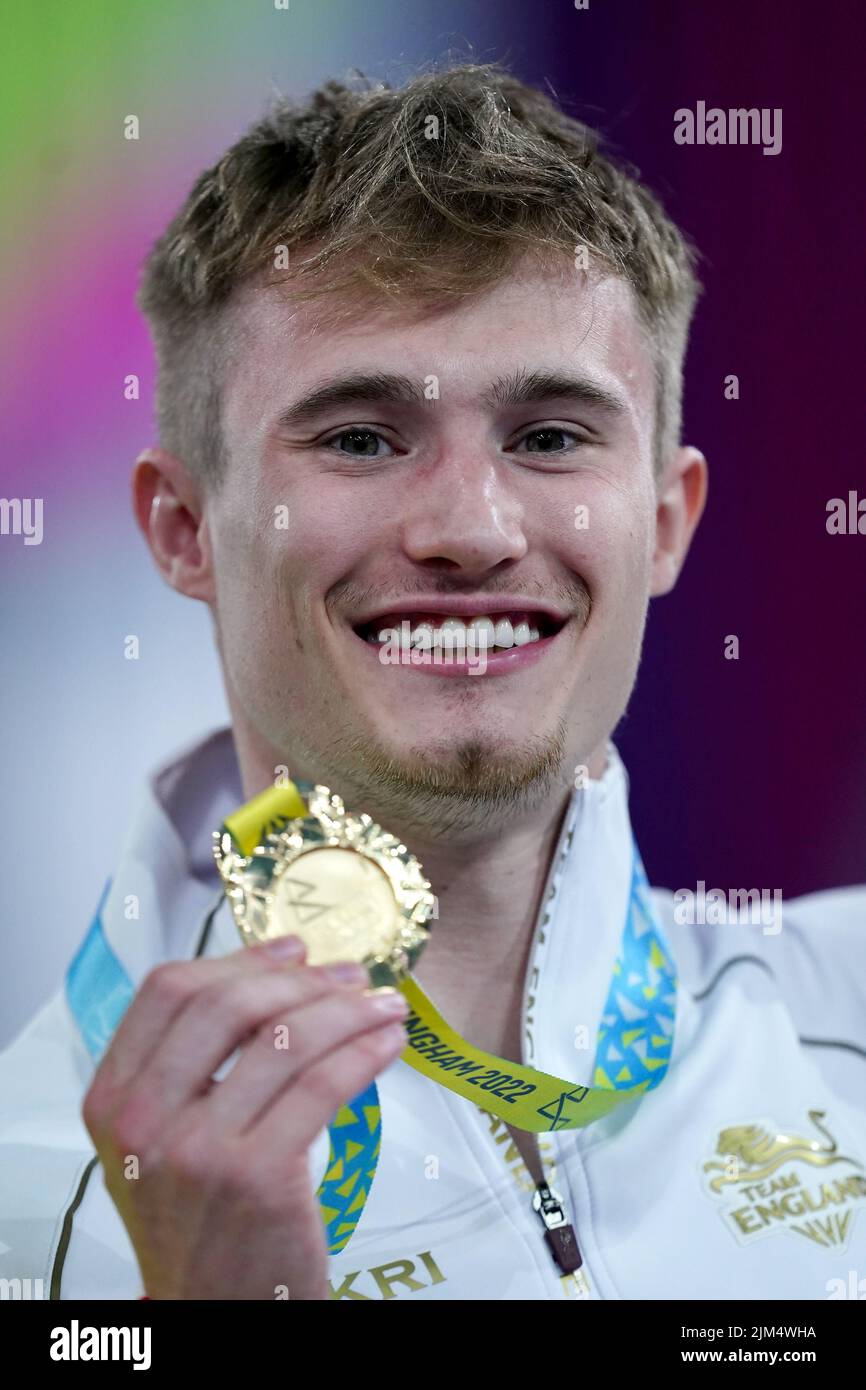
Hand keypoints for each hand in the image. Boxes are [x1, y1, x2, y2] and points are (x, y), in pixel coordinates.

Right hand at [82, 937, 407, 1299]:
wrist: (211, 1313)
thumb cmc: (198, 1219)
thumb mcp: (162, 1139)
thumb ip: (191, 1065)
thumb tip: (276, 975)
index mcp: (113, 1098)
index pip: (169, 991)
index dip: (240, 958)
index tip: (294, 949)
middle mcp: (145, 1120)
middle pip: (229, 1004)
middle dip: (302, 980)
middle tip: (352, 976)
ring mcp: (199, 1149)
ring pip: (286, 1040)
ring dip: (348, 1010)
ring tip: (384, 1005)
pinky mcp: (259, 1177)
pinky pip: (323, 1085)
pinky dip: (365, 1052)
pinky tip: (388, 1044)